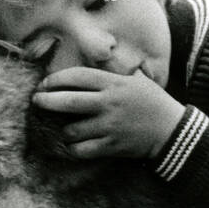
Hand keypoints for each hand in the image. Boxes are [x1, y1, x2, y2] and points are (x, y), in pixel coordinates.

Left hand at [32, 67, 185, 159]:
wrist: (171, 130)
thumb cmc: (152, 102)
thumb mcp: (136, 79)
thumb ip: (114, 71)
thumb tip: (97, 57)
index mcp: (112, 83)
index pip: (76, 77)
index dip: (55, 80)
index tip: (44, 84)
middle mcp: (108, 104)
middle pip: (68, 102)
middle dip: (46, 101)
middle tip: (37, 102)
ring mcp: (109, 126)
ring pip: (72, 130)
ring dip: (63, 130)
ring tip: (64, 129)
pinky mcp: (112, 146)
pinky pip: (83, 150)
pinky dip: (74, 149)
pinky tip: (73, 146)